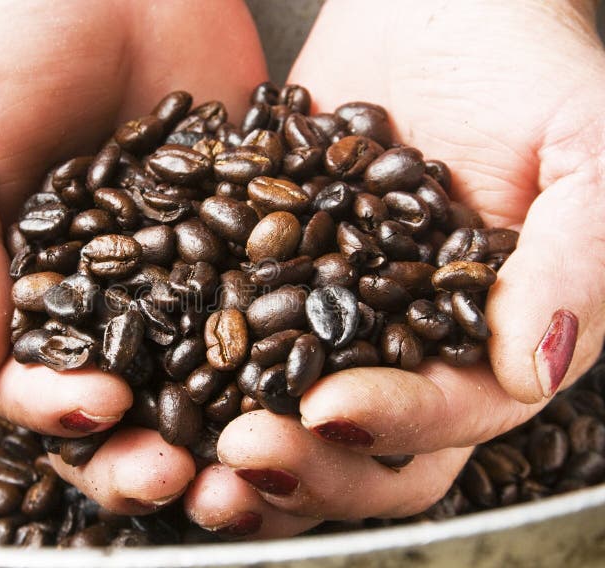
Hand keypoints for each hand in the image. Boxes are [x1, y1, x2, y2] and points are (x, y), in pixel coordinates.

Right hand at [0, 0, 267, 515]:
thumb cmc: (1, 32)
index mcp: (19, 291)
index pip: (27, 384)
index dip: (57, 413)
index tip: (99, 408)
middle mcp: (102, 297)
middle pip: (118, 407)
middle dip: (142, 451)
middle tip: (179, 475)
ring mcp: (179, 273)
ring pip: (200, 375)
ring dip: (223, 425)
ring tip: (253, 451)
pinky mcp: (246, 234)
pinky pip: (271, 299)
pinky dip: (292, 340)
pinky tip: (315, 372)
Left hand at [185, 0, 604, 537]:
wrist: (431, 12)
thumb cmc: (521, 65)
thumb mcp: (581, 145)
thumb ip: (578, 257)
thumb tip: (531, 369)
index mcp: (486, 341)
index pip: (449, 416)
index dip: (394, 425)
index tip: (331, 410)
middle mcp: (405, 348)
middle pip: (363, 452)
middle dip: (304, 465)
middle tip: (239, 454)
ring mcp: (330, 320)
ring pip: (286, 418)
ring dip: (235, 451)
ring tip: (181, 460)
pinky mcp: (267, 280)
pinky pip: (224, 339)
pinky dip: (186, 367)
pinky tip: (139, 375)